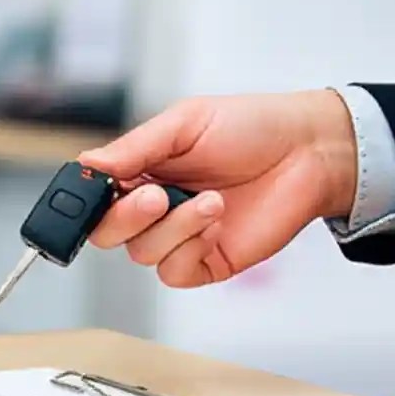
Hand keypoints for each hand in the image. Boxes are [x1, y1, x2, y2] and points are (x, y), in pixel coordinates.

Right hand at [78, 89, 358, 286]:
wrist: (309, 151)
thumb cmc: (252, 128)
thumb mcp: (184, 123)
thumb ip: (133, 147)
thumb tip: (87, 164)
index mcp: (139, 171)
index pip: (92, 198)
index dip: (85, 201)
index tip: (98, 191)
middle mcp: (153, 208)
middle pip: (107, 233)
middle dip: (126, 218)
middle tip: (156, 195)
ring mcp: (179, 238)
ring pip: (142, 253)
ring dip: (174, 228)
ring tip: (211, 200)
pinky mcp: (206, 262)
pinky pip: (175, 272)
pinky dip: (191, 249)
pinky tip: (216, 224)